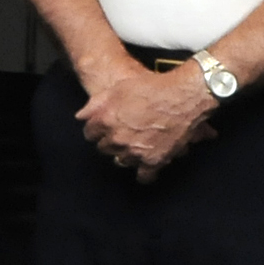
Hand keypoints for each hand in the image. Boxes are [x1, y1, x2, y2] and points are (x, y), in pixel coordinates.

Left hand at [74, 56, 218, 180]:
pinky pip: (144, 176)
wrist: (183, 97)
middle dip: (111, 140)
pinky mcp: (153, 161)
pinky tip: (145, 165)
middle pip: (105, 148)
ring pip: (121, 160)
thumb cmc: (152, 88)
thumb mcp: (119, 88)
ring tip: (136, 143)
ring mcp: (135, 152)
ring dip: (126, 153)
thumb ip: (96, 103)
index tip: (105, 126)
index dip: (97, 128)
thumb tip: (81, 116)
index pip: (90, 134)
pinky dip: (144, 172)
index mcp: (106, 120)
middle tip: (124, 131)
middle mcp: (117, 139)